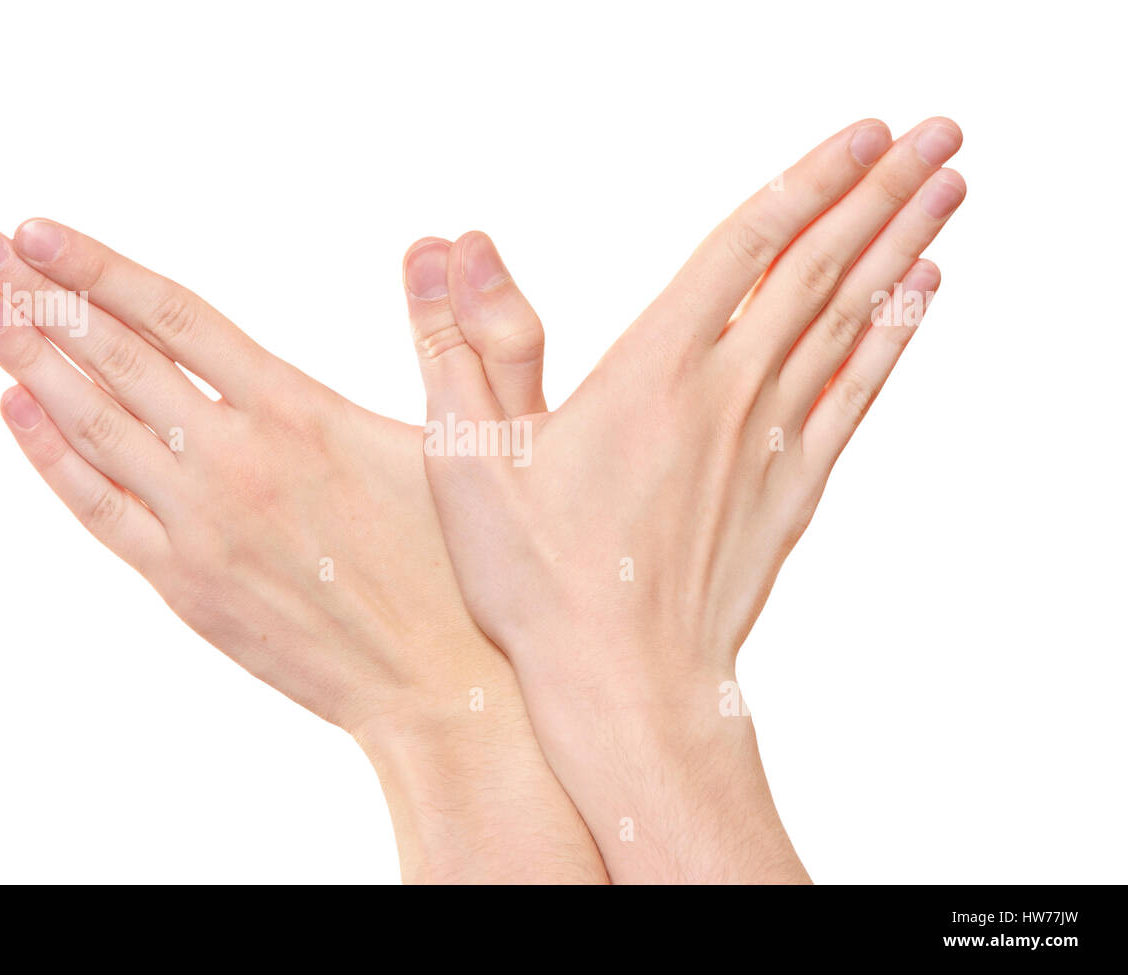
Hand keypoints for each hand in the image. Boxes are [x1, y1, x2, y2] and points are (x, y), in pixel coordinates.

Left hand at [0, 221, 605, 882]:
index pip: (175, 317)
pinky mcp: (186, 587)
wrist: (441, 687)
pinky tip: (16, 409)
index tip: (36, 228)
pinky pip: (99, 510)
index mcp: (300, 413)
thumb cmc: (466, 566)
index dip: (99, 268)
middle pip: (115, 360)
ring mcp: (202, 527)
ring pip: (93, 427)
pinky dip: (52, 457)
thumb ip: (451, 339)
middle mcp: (237, 461)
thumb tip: (449, 245)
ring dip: (26, 360)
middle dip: (37, 295)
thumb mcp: (470, 439)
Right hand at [402, 118, 964, 881]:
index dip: (806, 180)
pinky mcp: (790, 491)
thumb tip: (445, 252)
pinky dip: (892, 340)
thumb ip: (460, 349)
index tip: (864, 133)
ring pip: (848, 322)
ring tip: (950, 189)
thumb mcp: (470, 465)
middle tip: (940, 133)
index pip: (743, 248)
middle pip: (816, 269)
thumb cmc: (541, 587)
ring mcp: (768, 444)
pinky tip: (919, 296)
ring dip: (902, 247)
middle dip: (881, 192)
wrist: (625, 688)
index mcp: (650, 376)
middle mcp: (725, 396)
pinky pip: (855, 397)